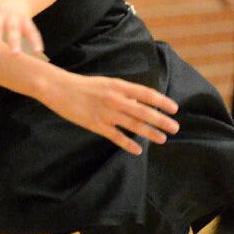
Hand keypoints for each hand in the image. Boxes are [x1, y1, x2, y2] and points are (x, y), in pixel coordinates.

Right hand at [40, 72, 179, 154]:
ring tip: (162, 139)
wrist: (58, 88)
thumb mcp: (106, 83)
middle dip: (161, 120)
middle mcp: (115, 99)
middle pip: (144, 111)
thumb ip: (122, 92)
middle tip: (175, 128)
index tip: (174, 109)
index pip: (146, 94)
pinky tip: (137, 150)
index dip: (162, 102)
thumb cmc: (82, 85)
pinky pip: (116, 137)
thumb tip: (140, 101)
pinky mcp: (95, 124)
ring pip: (133, 125)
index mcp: (118, 86)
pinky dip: (128, 144)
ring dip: (149, 133)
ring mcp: (105, 113)